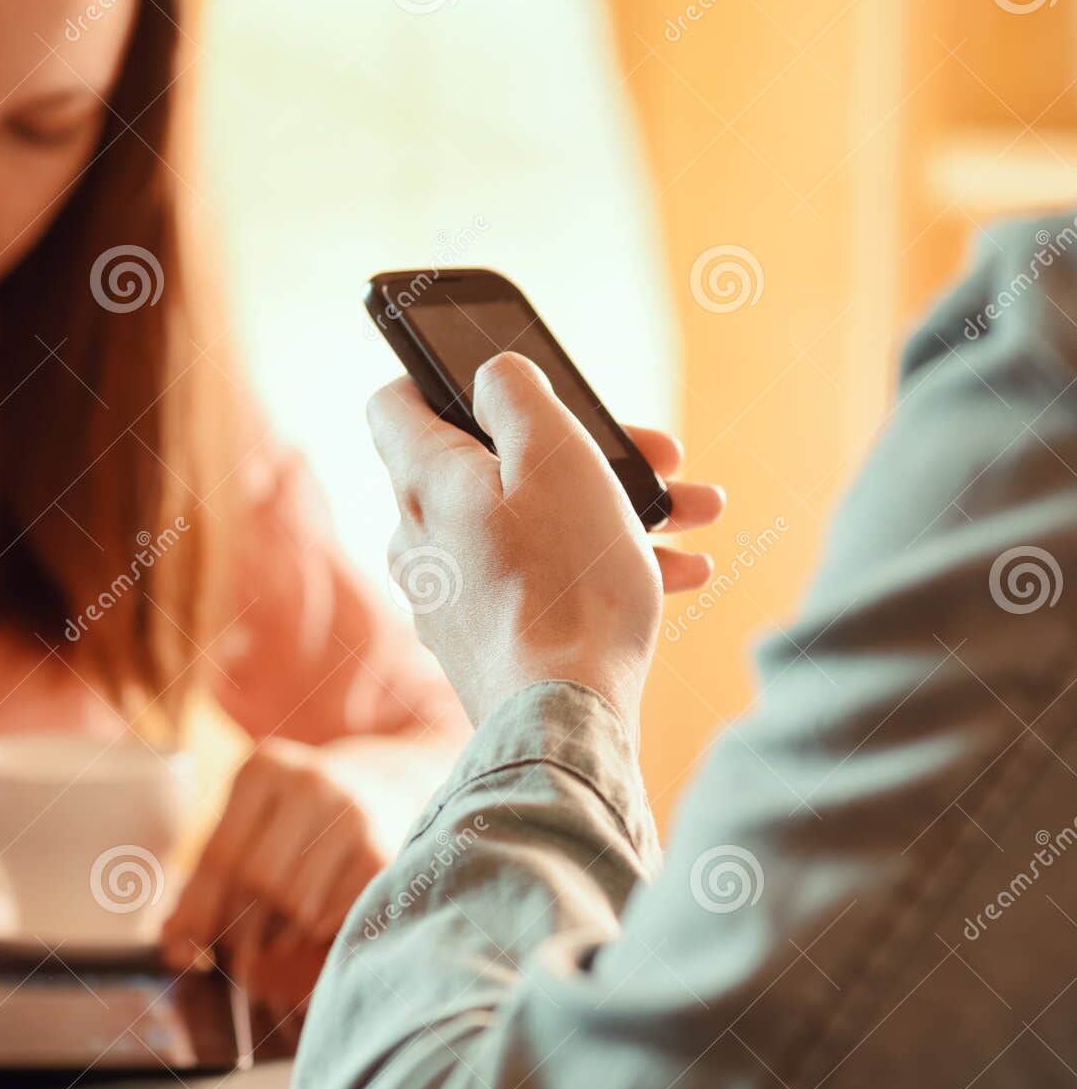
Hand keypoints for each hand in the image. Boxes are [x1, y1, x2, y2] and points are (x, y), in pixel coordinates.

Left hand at [160, 739, 390, 1008]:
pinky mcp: (385, 853)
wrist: (387, 787)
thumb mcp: (250, 827)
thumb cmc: (296, 821)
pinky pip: (335, 917)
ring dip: (279, 938)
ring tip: (277, 937)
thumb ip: (205, 884)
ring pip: (297, 905)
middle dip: (241, 927)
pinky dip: (317, 936)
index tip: (186, 952)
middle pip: (258, 882)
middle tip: (238, 953)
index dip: (200, 912)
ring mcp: (354, 815)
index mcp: (264, 768)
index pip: (220, 856)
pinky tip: (314, 926)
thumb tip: (173, 949)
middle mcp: (310, 782)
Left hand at [366, 352, 724, 730]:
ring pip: (531, 524)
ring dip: (615, 510)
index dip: (443, 375)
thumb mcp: (555, 454)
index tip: (505, 381)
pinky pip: (539, 580)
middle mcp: (420, 539)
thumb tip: (492, 374)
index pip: (396, 403)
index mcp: (424, 483)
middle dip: (585, 451)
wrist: (566, 714)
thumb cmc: (565, 581)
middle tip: (661, 457)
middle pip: (490, 465)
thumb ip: (517, 395)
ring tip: (692, 515)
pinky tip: (677, 573)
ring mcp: (449, 595)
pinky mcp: (483, 640)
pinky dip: (598, 566)